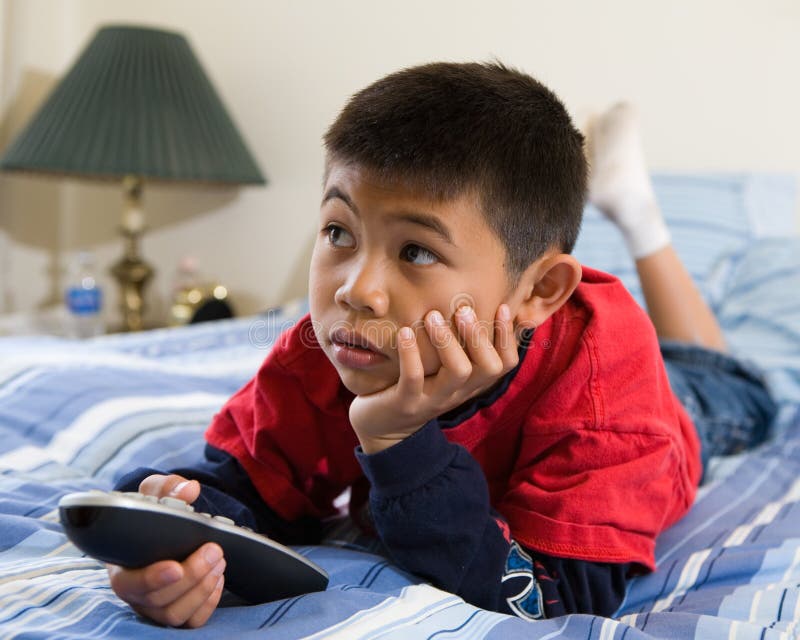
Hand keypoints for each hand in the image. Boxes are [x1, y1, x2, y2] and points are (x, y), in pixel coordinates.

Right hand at [106, 474, 224, 627]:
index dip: (151, 579)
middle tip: (214, 550)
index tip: (175, 566)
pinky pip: (192, 621)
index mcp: (121, 566)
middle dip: (191, 576)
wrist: (161, 530)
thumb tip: (190, 489)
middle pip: (158, 602)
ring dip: (202, 589)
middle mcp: (136, 593)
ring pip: (175, 614)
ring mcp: (155, 606)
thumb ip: (167, 488)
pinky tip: (218, 578)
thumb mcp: (155, 494)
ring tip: (219, 560)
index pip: (128, 584)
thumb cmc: (151, 514)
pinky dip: (209, 603)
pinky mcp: (176, 612)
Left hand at [349, 303, 518, 452]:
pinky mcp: (406, 403)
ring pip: (457, 372)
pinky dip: (411, 353)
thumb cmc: (415, 386)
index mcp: (471, 385)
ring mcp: (433, 400)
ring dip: (447, 340)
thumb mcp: (441, 371)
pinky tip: (404, 332)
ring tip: (432, 316)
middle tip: (462, 309)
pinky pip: (414, 378)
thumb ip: (459, 349)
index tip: (501, 307)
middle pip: (488, 367)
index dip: (509, 337)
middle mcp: (458, 393)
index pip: (505, 365)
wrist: (382, 427)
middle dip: (479, 335)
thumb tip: (478, 311)